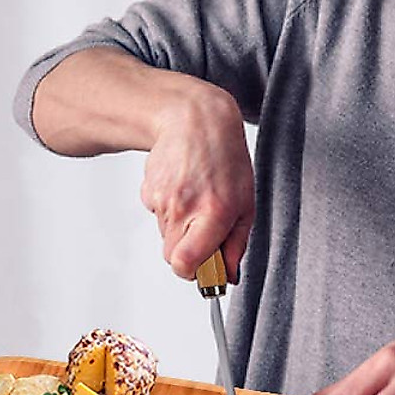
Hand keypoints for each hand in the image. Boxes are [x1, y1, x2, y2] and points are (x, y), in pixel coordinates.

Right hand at [139, 86, 254, 281]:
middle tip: (204, 229)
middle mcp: (184, 207)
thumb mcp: (246, 202)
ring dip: (180, 226)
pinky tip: (183, 187)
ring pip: (166, 235)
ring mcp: (163, 199)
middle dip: (188, 250)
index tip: (203, 269)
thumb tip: (228, 275)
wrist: (194, 120)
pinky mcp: (148, 191)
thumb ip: (237, 244)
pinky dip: (169, 208)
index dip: (191, 273)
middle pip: (172, 256)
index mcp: (213, 213)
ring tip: (197, 198)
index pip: (185, 263)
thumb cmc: (225, 158)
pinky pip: (158, 215)